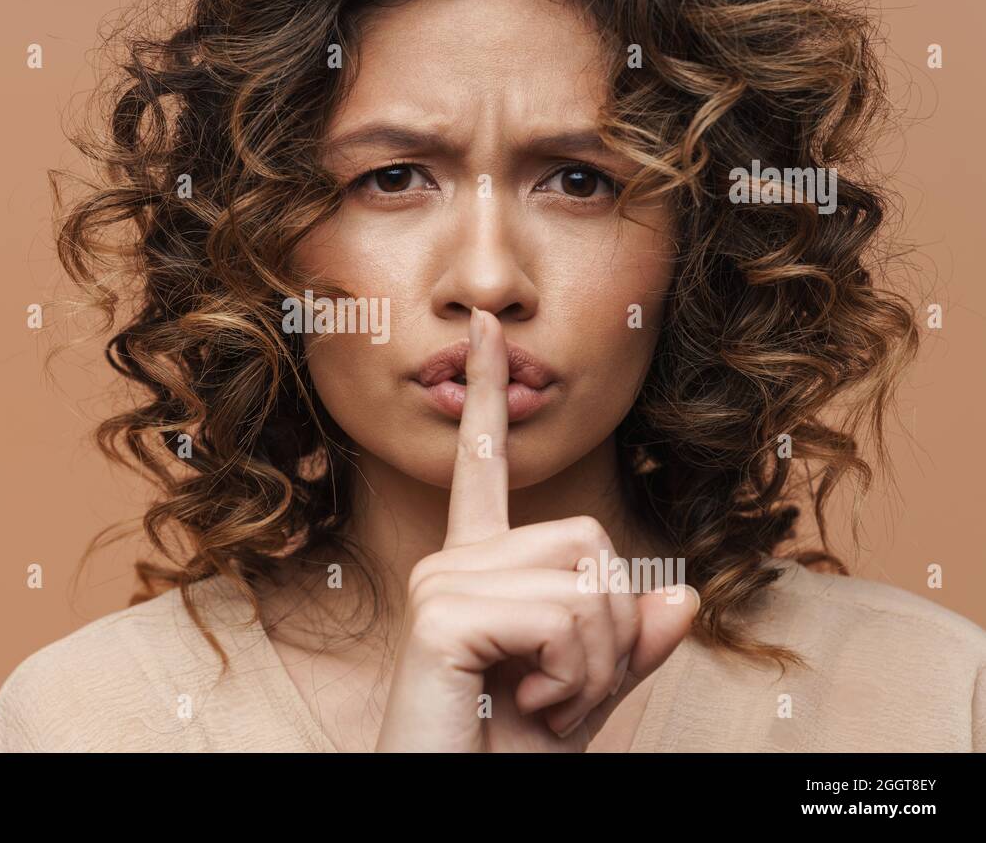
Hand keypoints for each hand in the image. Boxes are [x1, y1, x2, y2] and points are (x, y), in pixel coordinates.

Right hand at [375, 306, 697, 751]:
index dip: (489, 397)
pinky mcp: (443, 615)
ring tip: (542, 703)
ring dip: (596, 664)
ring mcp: (441, 584)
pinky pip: (565, 618)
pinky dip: (577, 678)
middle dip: (610, 634)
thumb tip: (684, 596)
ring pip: (588, 580)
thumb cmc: (503, 755)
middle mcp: (452, 563)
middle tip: (560, 694)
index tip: (488, 330)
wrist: (450, 805)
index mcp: (477, 571)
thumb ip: (630, 645)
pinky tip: (529, 706)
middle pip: (591, 541)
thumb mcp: (586, 695)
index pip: (486, 469)